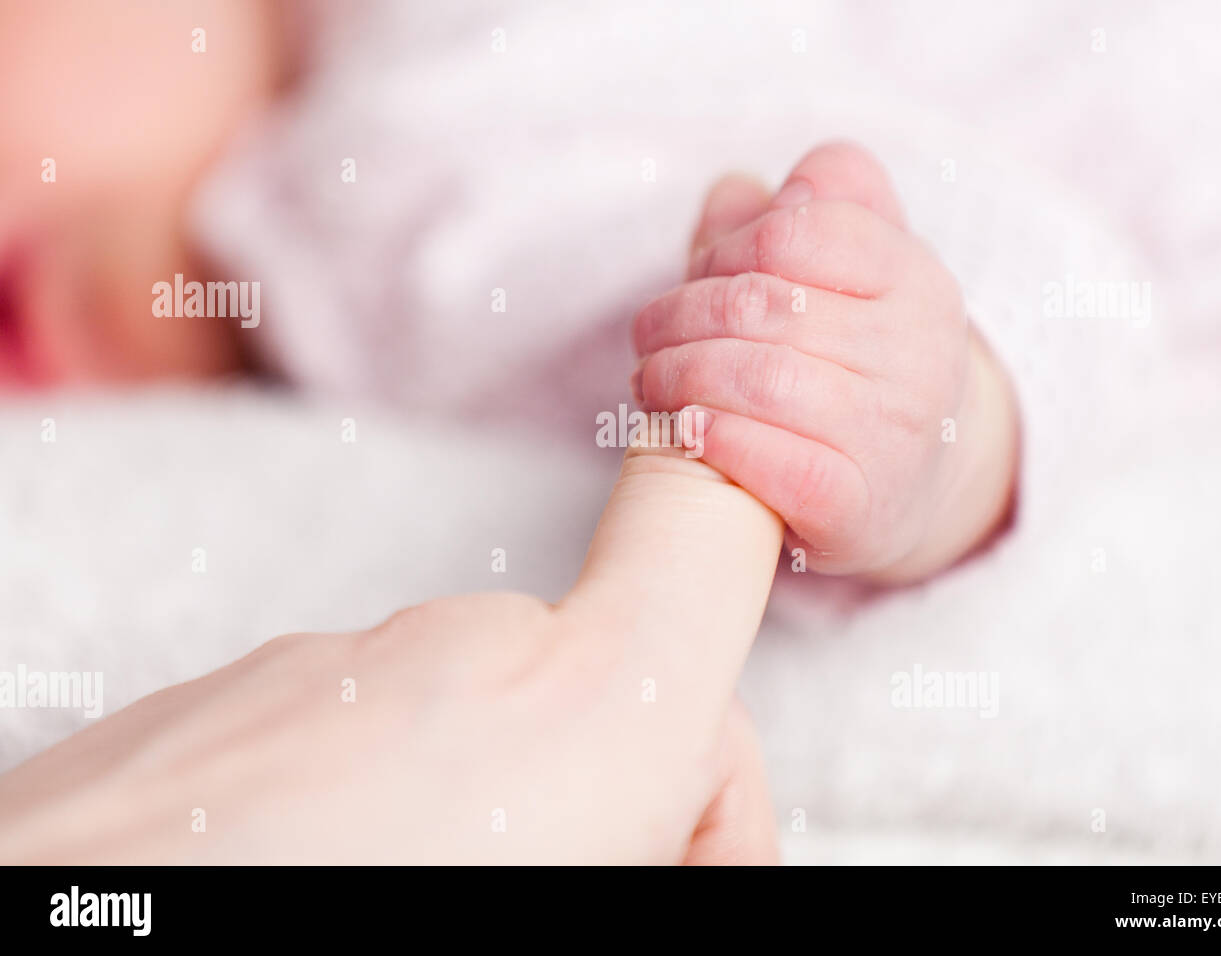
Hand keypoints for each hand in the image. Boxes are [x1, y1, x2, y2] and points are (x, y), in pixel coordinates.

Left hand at [0, 444, 783, 863]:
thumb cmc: (324, 910)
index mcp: (576, 715)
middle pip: (607, 688)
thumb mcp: (584, 881)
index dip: (744, 520)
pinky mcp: (220, 702)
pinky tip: (325, 884)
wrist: (39, 932)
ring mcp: (321, 668)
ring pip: (471, 719)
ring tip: (422, 896)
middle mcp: (451, 653)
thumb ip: (665, 827)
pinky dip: (370, 809)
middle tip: (583, 891)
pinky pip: (353, 731)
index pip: (707, 529)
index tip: (750, 561)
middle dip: (622, 806)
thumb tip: (675, 816)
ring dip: (486, 816)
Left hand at [633, 142, 1018, 581]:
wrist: (913, 488)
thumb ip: (793, 220)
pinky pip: (771, 461)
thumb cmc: (856, 367)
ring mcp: (893, 433)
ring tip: (651, 384)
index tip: (699, 278)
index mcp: (915, 278)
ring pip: (759, 380)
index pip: (794, 231)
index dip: (722, 252)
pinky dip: (713, 438)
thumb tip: (732, 192)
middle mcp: (918, 352)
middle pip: (762, 304)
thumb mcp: (848, 279)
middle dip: (680, 317)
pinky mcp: (858, 506)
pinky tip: (687, 430)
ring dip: (678, 377)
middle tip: (649, 339)